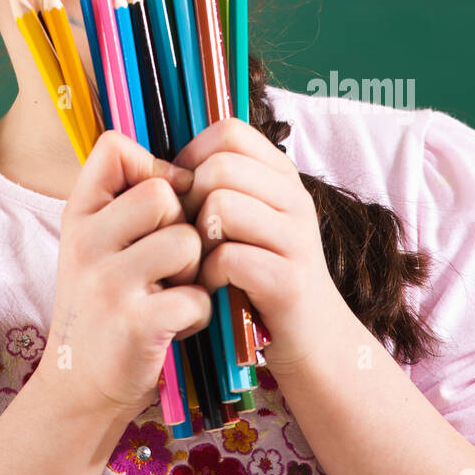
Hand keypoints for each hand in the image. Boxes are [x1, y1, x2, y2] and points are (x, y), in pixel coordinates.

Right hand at [37, 129, 211, 423]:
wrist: (79, 383)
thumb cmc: (104, 301)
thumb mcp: (95, 241)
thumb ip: (127, 200)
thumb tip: (190, 168)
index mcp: (78, 214)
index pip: (114, 148)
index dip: (153, 166)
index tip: (160, 204)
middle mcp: (85, 242)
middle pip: (163, 194)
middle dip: (181, 224)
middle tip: (169, 260)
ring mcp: (107, 283)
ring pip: (186, 242)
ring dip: (194, 271)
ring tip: (173, 290)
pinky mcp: (134, 324)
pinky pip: (195, 296)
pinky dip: (199, 312)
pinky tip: (178, 324)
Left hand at [172, 119, 347, 372]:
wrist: (313, 343)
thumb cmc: (260, 274)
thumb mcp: (249, 219)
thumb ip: (220, 185)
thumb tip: (161, 162)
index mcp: (282, 177)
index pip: (230, 132)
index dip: (194, 155)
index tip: (185, 192)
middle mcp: (295, 199)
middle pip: (220, 167)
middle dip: (190, 200)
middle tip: (187, 234)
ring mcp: (297, 239)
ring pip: (222, 205)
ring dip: (197, 238)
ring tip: (198, 260)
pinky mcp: (289, 282)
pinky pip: (228, 257)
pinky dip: (207, 275)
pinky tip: (210, 287)